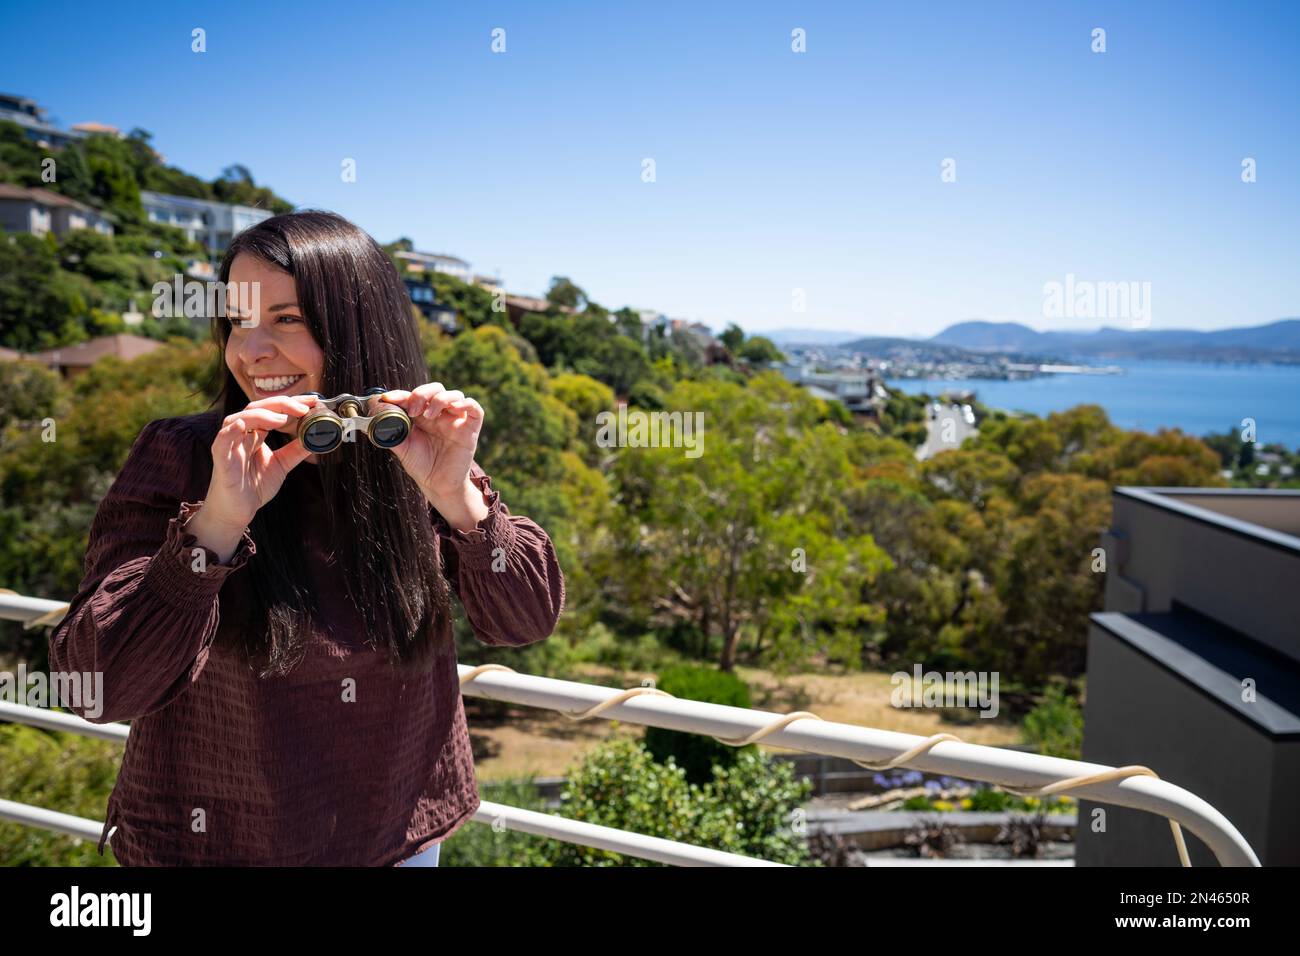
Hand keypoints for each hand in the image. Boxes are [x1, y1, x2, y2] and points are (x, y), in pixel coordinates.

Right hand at [201, 394, 319, 530]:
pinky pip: (222, 441)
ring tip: (283, 419)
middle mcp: (242, 435)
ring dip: (262, 415)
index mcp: (256, 433)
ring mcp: (231, 445)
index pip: (272, 410)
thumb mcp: (281, 465)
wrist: (237, 511)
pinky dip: (231, 431)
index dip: (292, 403)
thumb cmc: (254, 486)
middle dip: (281, 404)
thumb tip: (316, 437)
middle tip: (303, 407)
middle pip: (257, 408)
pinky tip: (243, 425)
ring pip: (240, 418)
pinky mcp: (221, 460)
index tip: (313, 402)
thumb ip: (296, 450)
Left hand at [379, 384, 487, 528]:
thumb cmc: (421, 466)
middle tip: (413, 409)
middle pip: (436, 389)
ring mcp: (456, 420)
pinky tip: (454, 408)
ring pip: (454, 395)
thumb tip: (375, 419)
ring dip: (440, 399)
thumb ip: (391, 432)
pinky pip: (475, 408)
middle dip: (422, 394)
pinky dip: (466, 403)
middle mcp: (440, 415)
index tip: (388, 399)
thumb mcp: (402, 448)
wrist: (437, 486)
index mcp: (422, 416)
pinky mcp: (470, 429)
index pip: (413, 396)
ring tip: (429, 415)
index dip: (401, 394)